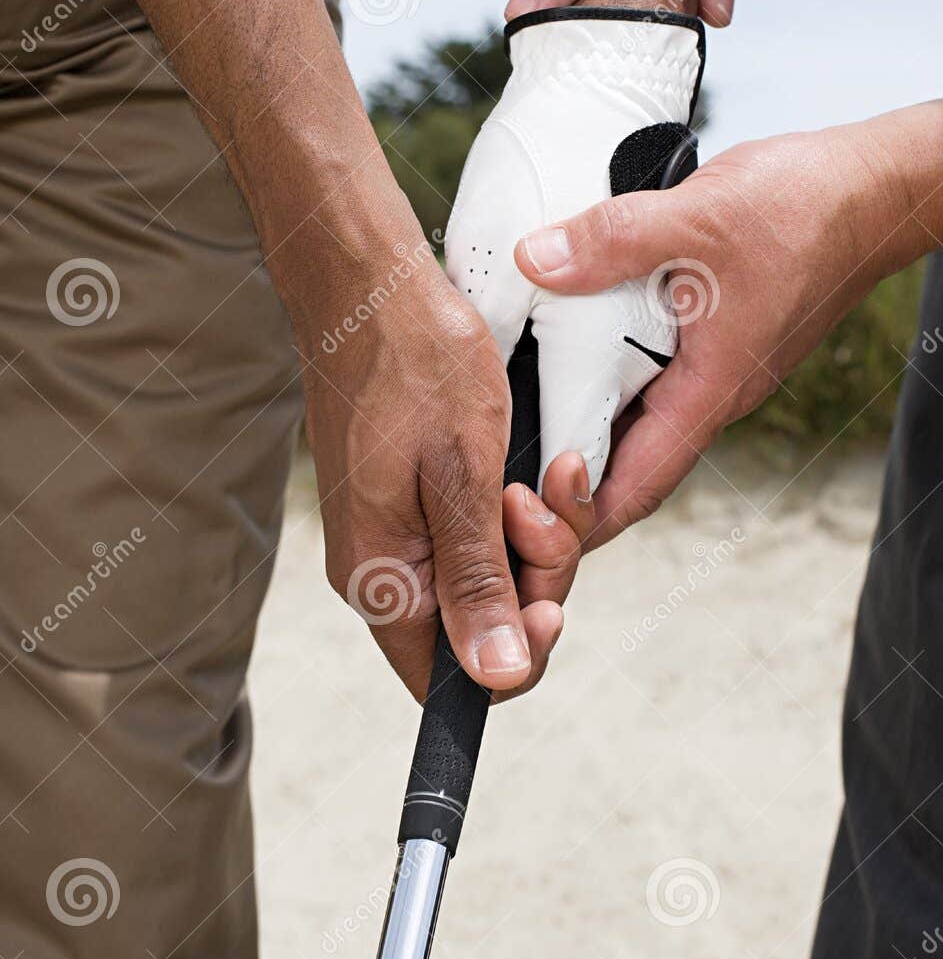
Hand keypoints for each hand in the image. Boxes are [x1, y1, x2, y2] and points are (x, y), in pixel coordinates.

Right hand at [299, 242, 595, 700]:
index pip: (449, 679)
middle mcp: (385, 566)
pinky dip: (517, 504)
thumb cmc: (413, 362)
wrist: (372, 280)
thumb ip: (478, 582)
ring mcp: (400, 530)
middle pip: (482, 625)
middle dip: (538, 575)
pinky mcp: (417, 497)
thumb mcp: (462, 475)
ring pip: (492, 574)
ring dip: (536, 533)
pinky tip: (534, 461)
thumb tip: (496, 678)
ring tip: (545, 469)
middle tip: (544, 503)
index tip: (553, 602)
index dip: (514, 656)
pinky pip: (482, 531)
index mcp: (381, 576)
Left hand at [514, 121, 915, 542]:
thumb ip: (612, 238)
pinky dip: (604, 388)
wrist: (875, 190)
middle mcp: (710, 397)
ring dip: (580, 441)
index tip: (519, 505)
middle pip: (627, 475)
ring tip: (513, 431)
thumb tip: (533, 259)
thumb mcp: (698, 216)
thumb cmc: (806, 209)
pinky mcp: (713, 345)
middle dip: (564, 495)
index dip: (575, 518)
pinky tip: (561, 359)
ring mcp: (713, 374)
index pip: (634, 490)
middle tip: (498, 481)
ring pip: (636, 432)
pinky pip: (649, 386)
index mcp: (709, 392)